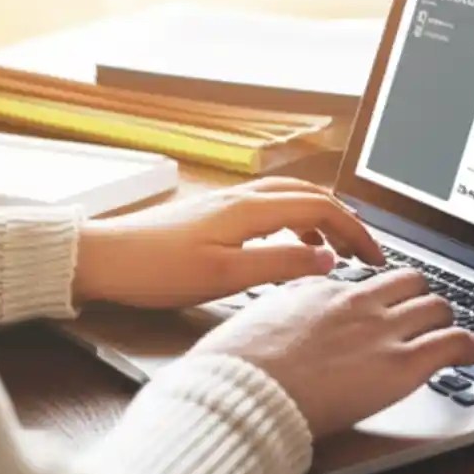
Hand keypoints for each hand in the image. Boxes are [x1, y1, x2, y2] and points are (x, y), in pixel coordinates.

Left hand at [73, 177, 382, 308]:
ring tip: (334, 250)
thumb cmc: (155, 271)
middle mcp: (240, 198)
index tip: (374, 256)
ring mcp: (224, 204)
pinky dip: (292, 222)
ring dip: (319, 219)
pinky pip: (267, 208)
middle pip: (309, 196)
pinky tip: (286, 247)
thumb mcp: (226, 277)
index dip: (355, 231)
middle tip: (365, 251)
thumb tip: (328, 261)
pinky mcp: (210, 215)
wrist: (100, 261)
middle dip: (344, 221)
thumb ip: (281, 266)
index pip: (320, 209)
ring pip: (288, 199)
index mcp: (249, 210)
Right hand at [189, 269, 473, 437]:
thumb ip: (266, 324)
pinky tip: (473, 353)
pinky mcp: (402, 365)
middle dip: (417, 296)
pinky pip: (453, 341)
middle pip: (406, 280)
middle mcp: (354, 302)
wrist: (245, 394)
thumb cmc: (233, 372)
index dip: (371, 298)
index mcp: (316, 291)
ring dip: (443, 319)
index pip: (357, 283)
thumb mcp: (243, 329)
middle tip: (420, 316)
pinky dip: (470, 345)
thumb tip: (257, 333)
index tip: (373, 310)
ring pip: (435, 304)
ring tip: (446, 334)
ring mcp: (382, 331)